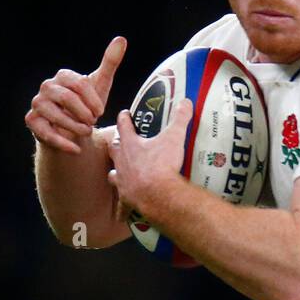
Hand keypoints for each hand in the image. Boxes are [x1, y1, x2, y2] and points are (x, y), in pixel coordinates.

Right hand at [24, 36, 126, 152]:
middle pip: (67, 99)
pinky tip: (76, 149)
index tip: (101, 112)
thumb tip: (121, 40)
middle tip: (92, 122)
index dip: (93, 100)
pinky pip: (46, 133)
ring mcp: (37, 104)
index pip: (79, 84)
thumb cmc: (86, 104)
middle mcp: (47, 87)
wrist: (72, 129)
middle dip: (84, 114)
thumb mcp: (100, 85)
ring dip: (76, 128)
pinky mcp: (32, 121)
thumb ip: (109, 63)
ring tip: (86, 132)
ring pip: (56, 116)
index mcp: (63, 76)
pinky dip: (64, 143)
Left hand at [107, 96, 193, 221]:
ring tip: (122, 169)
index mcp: (130, 144)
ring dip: (117, 169)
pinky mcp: (126, 196)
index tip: (125, 114)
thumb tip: (185, 103)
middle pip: (114, 148)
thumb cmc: (162, 165)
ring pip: (113, 172)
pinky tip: (129, 196)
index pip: (123, 125)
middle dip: (117, 143)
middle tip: (122, 141)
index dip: (124, 118)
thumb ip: (179, 119)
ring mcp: (122, 180)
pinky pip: (122, 194)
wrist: (158, 195)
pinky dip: (125, 194)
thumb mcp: (174, 138)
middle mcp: (122, 161)